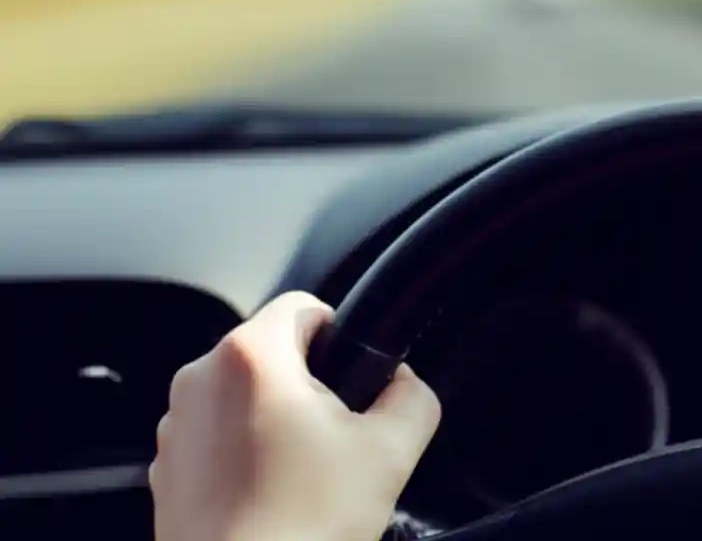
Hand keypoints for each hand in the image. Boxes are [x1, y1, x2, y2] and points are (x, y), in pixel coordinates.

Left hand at [150, 292, 440, 540]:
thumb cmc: (304, 529)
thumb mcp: (392, 451)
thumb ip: (413, 394)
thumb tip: (403, 384)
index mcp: (251, 357)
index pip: (306, 306)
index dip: (342, 337)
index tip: (353, 383)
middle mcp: (200, 379)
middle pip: (275, 352)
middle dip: (310, 387)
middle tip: (336, 443)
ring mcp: (175, 425)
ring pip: (246, 396)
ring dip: (276, 421)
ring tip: (303, 478)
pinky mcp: (165, 466)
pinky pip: (218, 437)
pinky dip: (247, 455)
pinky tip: (273, 497)